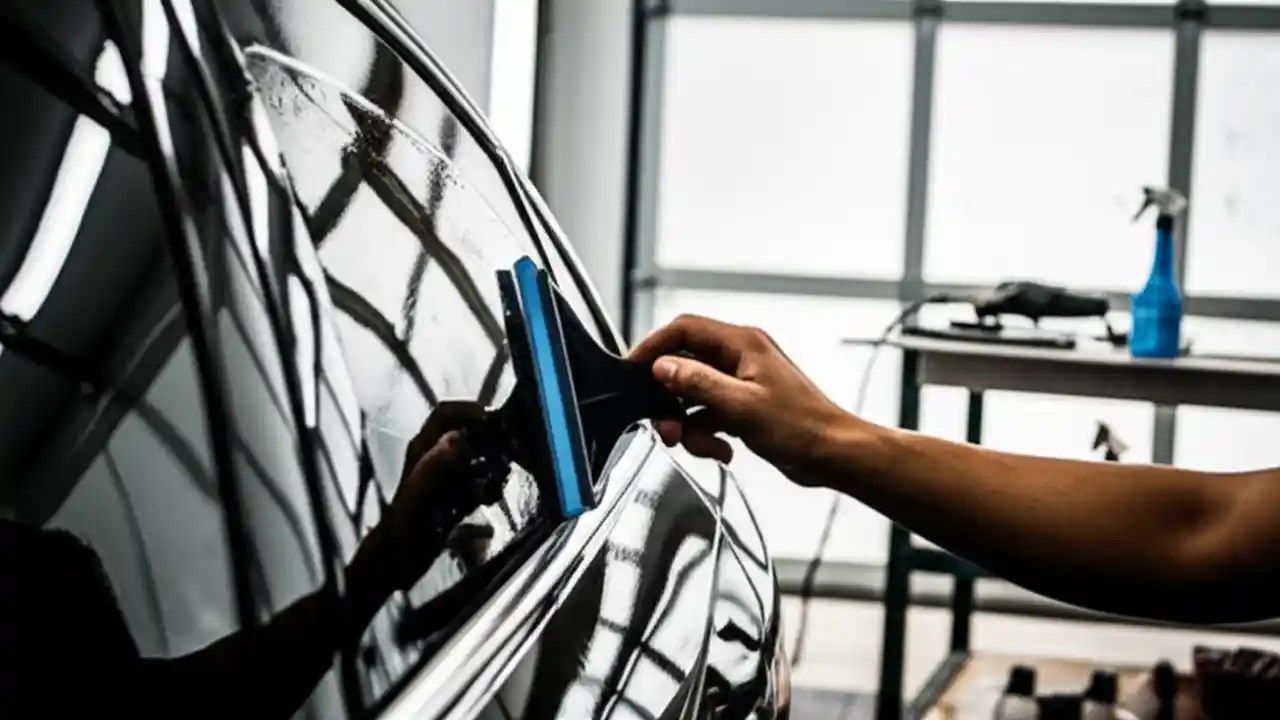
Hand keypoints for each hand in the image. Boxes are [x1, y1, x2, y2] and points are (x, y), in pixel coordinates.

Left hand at [378, 402, 504, 588]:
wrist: (398, 559)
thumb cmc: (407, 521)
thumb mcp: (422, 488)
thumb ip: (439, 462)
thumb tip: (460, 436)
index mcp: (423, 448)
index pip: (445, 414)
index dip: (469, 410)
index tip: (495, 420)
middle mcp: (433, 459)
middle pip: (465, 435)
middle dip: (488, 440)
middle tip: (509, 450)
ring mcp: (443, 481)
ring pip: (473, 461)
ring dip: (491, 465)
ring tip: (504, 475)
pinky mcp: (450, 502)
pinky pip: (474, 487)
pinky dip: (487, 488)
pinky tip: (493, 498)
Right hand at [629, 314, 852, 481]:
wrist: (832, 453)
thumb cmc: (803, 427)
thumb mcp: (742, 406)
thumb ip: (698, 384)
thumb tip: (663, 368)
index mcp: (742, 345)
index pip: (684, 330)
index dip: (655, 346)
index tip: (635, 368)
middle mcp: (740, 358)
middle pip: (684, 366)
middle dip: (670, 399)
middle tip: (667, 425)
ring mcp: (741, 382)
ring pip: (693, 394)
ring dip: (687, 422)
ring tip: (700, 444)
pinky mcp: (742, 406)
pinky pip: (707, 413)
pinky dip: (705, 433)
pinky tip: (720, 449)